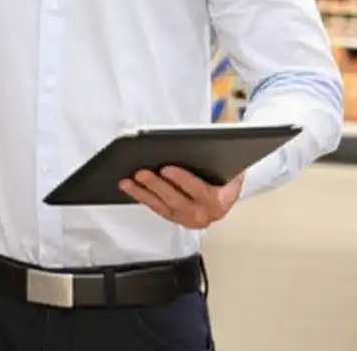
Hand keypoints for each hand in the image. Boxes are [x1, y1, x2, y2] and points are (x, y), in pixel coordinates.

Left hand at [119, 167, 242, 229]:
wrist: (225, 196)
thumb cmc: (224, 177)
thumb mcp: (229, 166)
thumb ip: (219, 156)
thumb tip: (203, 139)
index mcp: (221, 200)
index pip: (200, 190)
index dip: (183, 180)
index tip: (166, 169)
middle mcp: (205, 213)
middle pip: (177, 199)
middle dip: (157, 185)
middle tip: (141, 173)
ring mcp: (188, 218)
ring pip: (162, 206)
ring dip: (143, 193)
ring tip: (127, 181)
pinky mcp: (174, 218)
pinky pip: (155, 208)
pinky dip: (141, 197)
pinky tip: (129, 187)